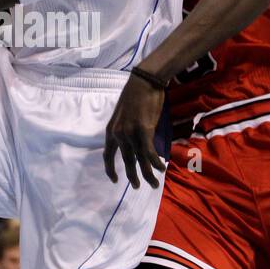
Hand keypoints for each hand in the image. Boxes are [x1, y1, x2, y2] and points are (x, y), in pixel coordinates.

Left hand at [103, 73, 166, 188]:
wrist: (144, 82)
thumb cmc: (136, 96)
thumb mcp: (124, 116)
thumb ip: (126, 131)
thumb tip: (135, 144)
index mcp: (111, 131)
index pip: (108, 156)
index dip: (110, 170)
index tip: (115, 180)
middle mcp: (119, 134)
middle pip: (127, 161)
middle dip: (133, 177)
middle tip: (139, 187)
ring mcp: (130, 133)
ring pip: (140, 160)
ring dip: (148, 174)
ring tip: (154, 184)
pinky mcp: (144, 130)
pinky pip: (149, 152)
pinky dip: (156, 163)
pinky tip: (162, 168)